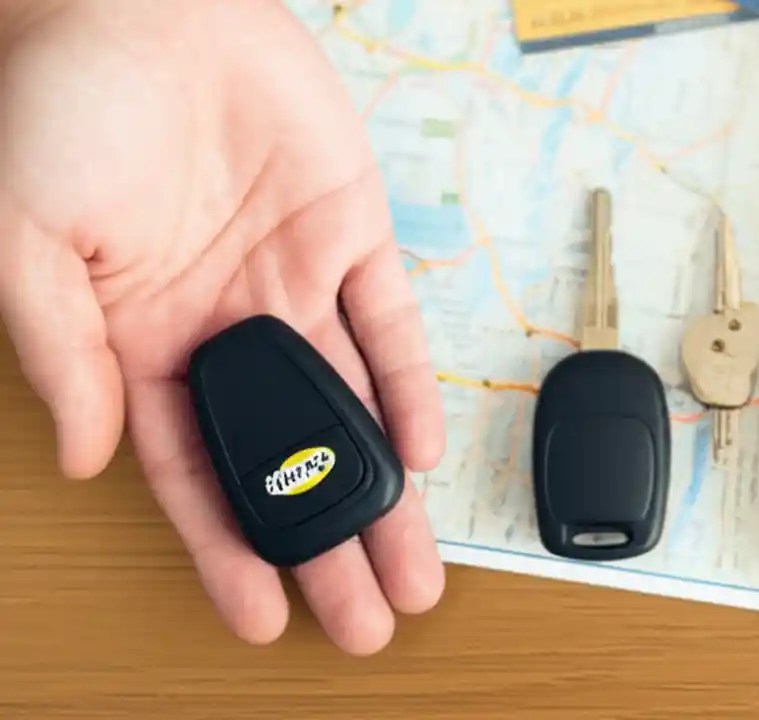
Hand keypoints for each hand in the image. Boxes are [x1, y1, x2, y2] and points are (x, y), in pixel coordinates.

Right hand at [0, 0, 446, 654]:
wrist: (141, 1)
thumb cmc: (65, 106)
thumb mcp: (31, 240)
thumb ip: (60, 353)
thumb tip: (84, 460)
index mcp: (143, 340)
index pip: (194, 472)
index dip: (229, 548)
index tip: (262, 618)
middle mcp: (226, 325)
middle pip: (288, 458)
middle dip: (327, 542)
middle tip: (368, 620)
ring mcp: (293, 283)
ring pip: (351, 409)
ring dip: (383, 491)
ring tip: (414, 570)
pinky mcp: (351, 232)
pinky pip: (389, 324)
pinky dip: (407, 387)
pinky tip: (419, 454)